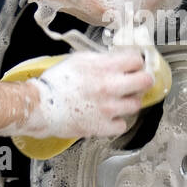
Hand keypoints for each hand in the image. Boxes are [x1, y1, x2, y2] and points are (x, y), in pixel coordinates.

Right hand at [3, 50, 153, 139]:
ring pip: (136, 104)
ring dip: (129, 102)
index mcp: (104, 67)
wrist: (42, 105)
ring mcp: (108, 108)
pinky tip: (108, 116)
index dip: (136, 63)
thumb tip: (118, 60)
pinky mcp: (103, 126)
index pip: (137, 60)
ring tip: (118, 101)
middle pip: (145, 81)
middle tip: (136, 83)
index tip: (133, 67)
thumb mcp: (79, 59)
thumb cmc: (57, 82)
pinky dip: (117, 122)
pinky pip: (122, 125)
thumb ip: (102, 59)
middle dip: (142, 81)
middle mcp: (110, 86)